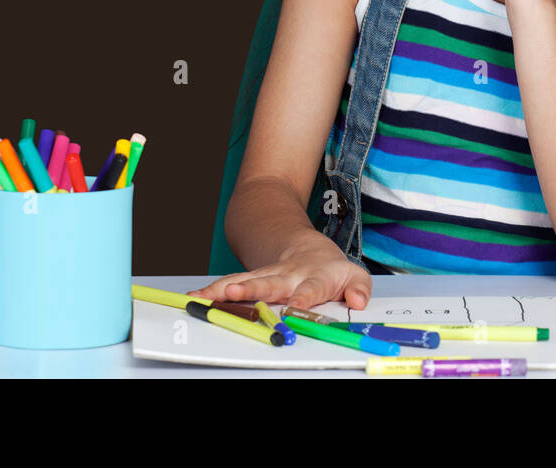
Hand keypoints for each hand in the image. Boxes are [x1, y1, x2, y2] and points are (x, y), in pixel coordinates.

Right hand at [184, 234, 372, 309]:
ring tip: (205, 296)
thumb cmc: (329, 267)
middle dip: (251, 290)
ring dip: (224, 289)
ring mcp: (267, 275)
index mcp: (314, 276)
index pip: (309, 289)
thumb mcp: (354, 275)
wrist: (307, 247)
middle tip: (234, 294)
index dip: (302, 299)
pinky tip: (196, 297)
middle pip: (268, 283)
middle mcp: (287, 275)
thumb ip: (360, 288)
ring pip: (244, 281)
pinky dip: (213, 291)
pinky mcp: (252, 278)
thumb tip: (359, 302)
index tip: (293, 308)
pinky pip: (231, 284)